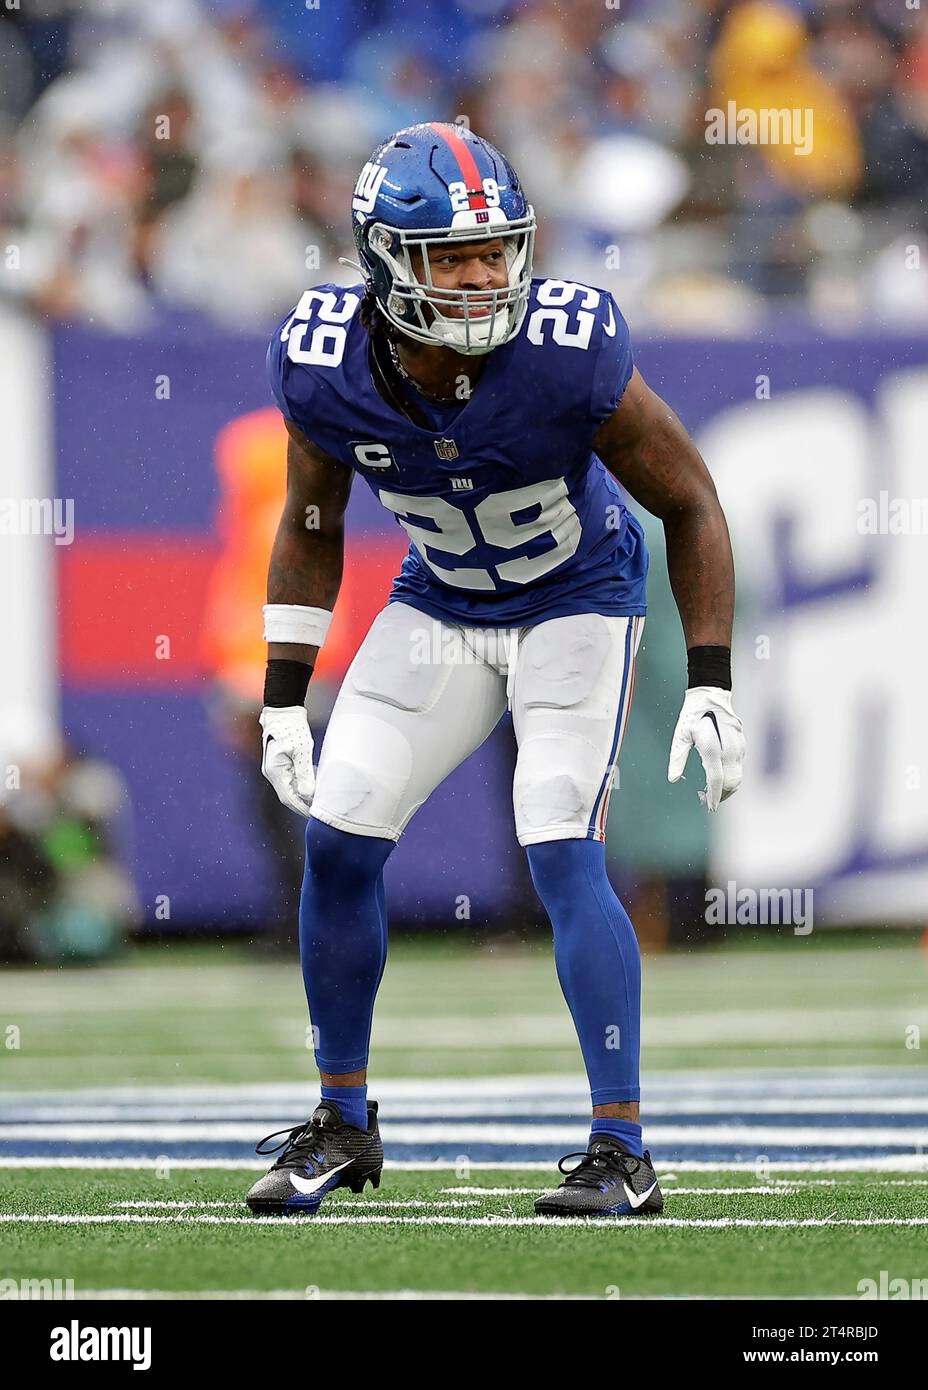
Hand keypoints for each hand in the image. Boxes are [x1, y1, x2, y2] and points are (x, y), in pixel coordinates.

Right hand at [259, 706, 314, 816]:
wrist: (284, 711)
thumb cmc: (292, 728)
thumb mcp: (302, 750)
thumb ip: (305, 773)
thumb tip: (309, 795)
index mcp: (275, 771)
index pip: (288, 798)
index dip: (302, 808)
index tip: (314, 815)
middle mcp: (272, 773)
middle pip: (288, 795)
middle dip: (303, 804)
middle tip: (319, 810)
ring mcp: (275, 768)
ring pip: (290, 788)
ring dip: (303, 794)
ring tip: (319, 799)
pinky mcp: (280, 763)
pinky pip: (291, 778)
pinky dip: (302, 784)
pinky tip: (314, 783)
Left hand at [667, 687, 744, 812]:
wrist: (711, 696)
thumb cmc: (692, 715)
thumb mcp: (680, 735)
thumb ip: (677, 758)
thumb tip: (672, 779)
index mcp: (712, 748)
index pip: (716, 779)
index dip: (713, 796)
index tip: (709, 807)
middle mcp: (729, 749)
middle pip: (731, 782)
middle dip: (722, 795)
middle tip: (709, 803)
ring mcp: (738, 747)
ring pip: (738, 776)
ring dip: (728, 788)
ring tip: (714, 793)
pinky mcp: (742, 745)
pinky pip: (740, 768)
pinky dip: (732, 778)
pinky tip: (721, 780)